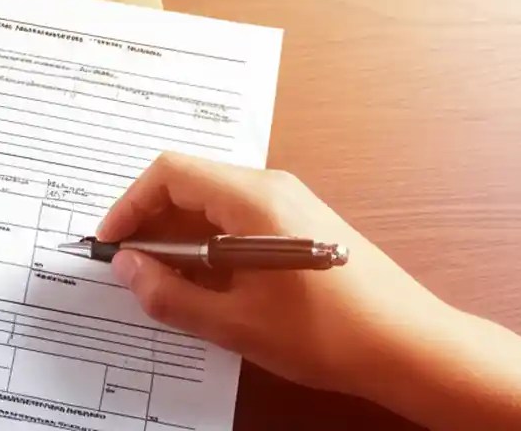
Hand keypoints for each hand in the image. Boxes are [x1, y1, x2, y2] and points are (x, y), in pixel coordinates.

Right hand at [96, 152, 447, 398]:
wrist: (411, 347)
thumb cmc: (330, 333)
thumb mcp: (234, 322)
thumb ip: (169, 293)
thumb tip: (128, 268)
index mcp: (254, 198)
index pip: (170, 173)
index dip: (129, 204)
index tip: (110, 242)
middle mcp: (271, 187)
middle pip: (189, 184)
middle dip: (150, 222)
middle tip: (129, 266)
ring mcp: (290, 202)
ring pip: (212, 202)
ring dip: (179, 236)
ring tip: (163, 280)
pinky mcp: (300, 223)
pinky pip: (237, 217)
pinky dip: (208, 242)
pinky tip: (205, 283)